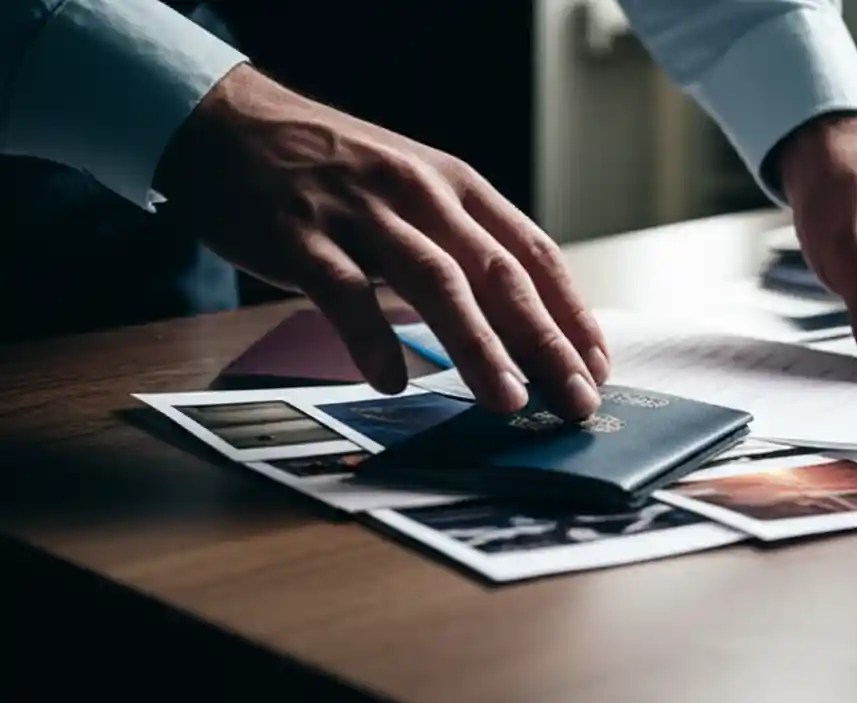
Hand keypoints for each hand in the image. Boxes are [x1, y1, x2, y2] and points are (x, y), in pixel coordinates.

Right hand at [158, 66, 607, 418]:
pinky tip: (393, 381)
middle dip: (546, 343)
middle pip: (500, 274)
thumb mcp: (416, 190)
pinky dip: (372, 339)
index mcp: (458, 187)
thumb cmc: (338, 172)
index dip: (572, 312)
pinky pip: (344, 294)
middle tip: (576, 400)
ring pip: (436, 282)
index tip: (598, 365)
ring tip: (508, 400)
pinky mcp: (301, 236)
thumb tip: (521, 321)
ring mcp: (362, 214)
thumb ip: (462, 244)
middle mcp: (421, 195)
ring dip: (478, 346)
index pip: (534, 252)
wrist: (235, 124)